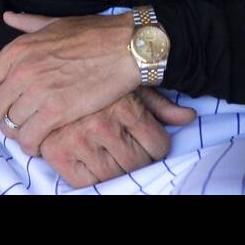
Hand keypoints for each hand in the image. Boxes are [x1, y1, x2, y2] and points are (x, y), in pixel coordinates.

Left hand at [0, 10, 141, 155]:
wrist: (126, 47)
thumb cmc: (94, 34)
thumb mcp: (55, 23)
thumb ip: (28, 24)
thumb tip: (8, 17)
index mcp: (18, 49)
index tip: (1, 102)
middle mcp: (22, 70)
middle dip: (3, 117)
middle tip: (19, 119)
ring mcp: (38, 91)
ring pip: (9, 125)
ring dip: (19, 131)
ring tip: (32, 129)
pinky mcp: (57, 111)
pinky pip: (29, 138)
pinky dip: (33, 144)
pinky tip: (42, 140)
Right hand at [39, 87, 197, 188]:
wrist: (56, 62)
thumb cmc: (100, 73)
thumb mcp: (132, 84)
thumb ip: (160, 104)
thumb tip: (189, 117)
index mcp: (126, 107)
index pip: (158, 147)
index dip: (157, 147)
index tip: (150, 144)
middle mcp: (103, 124)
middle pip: (137, 165)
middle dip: (138, 160)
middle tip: (130, 151)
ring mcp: (78, 139)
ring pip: (112, 175)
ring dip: (114, 170)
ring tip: (110, 154)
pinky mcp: (56, 151)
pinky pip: (82, 182)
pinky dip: (87, 177)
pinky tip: (89, 161)